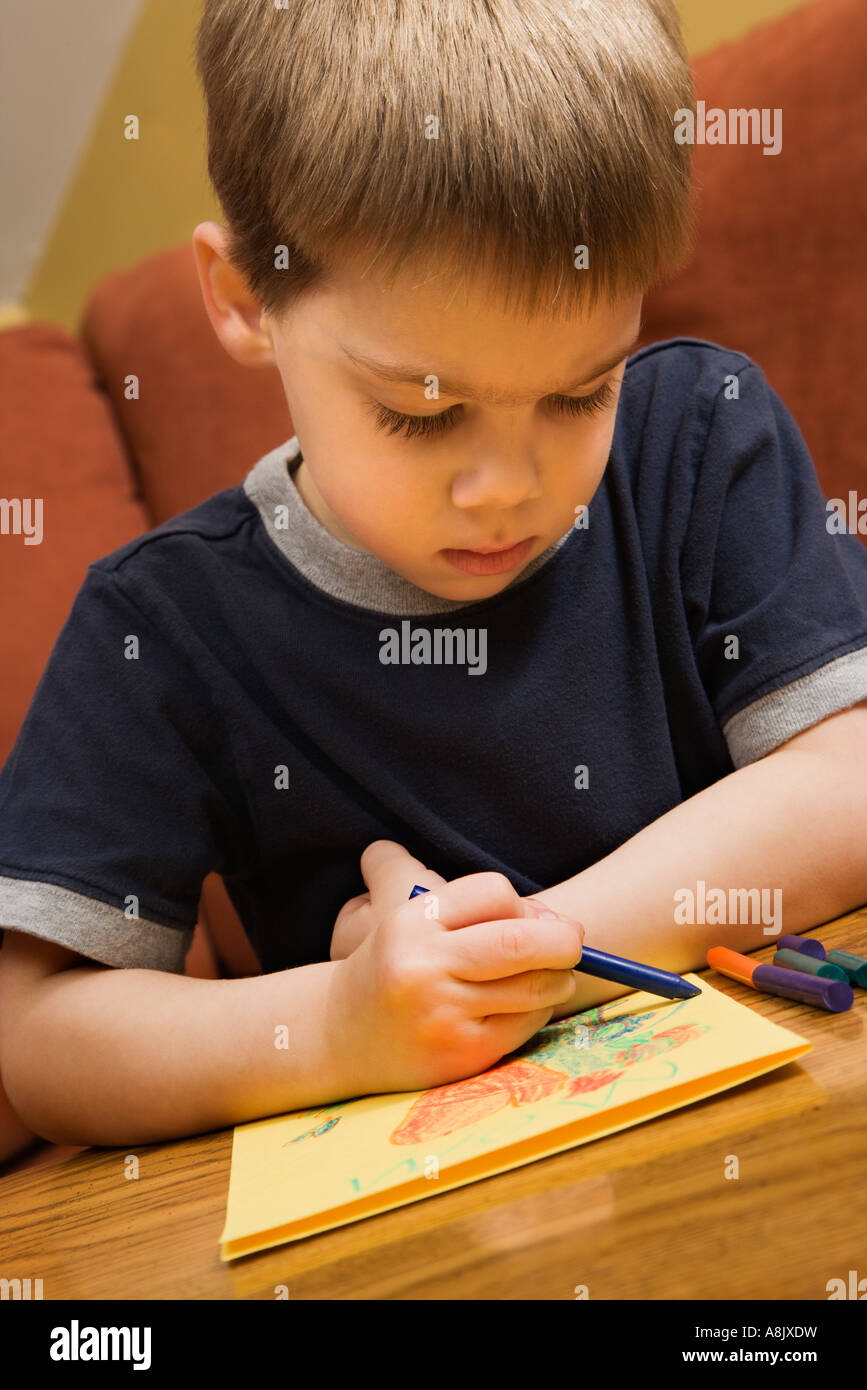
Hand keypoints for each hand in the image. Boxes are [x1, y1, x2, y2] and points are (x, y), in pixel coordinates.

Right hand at [325, 855, 584, 1094]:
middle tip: (573, 941)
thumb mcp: (404, 916)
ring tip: (554, 974)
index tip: (532, 916)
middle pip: (523, 941)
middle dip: (565, 939)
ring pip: (534, 986)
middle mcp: (424, 967)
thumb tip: (550, 918)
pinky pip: (526, 1024)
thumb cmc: (389, 967)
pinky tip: (529, 1005)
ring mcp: (443, 1014)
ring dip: (558, 977)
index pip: (495, 892)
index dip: (524, 903)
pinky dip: (540, 1010)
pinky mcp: (461, 1053)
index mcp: (411, 922)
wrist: (337, 1037)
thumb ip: (465, 902)